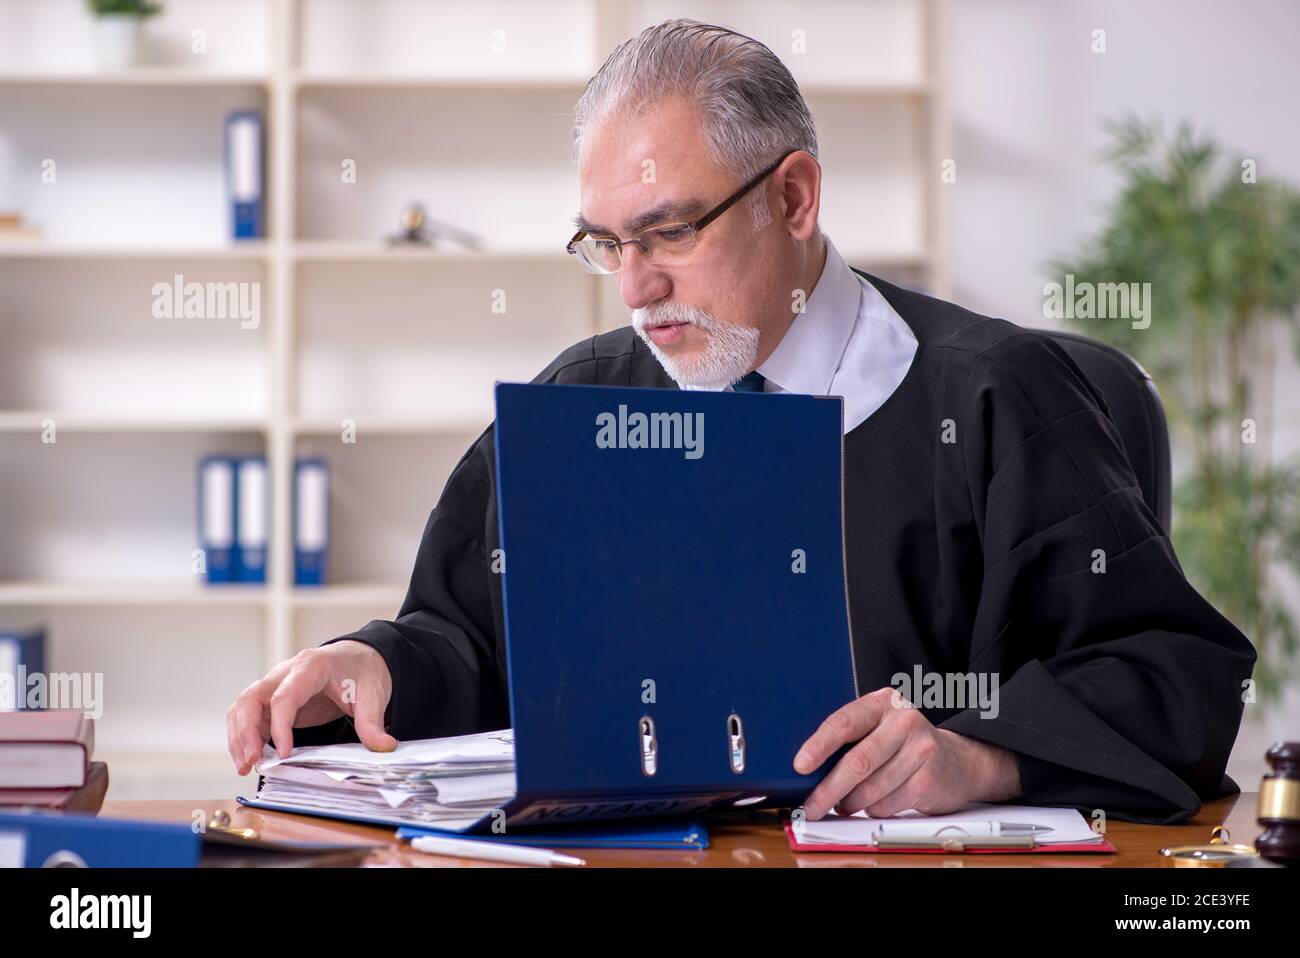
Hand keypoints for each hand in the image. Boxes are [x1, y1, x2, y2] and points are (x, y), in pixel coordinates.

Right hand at [226, 641, 397, 774]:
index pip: (285, 696)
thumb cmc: (363, 671)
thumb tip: (384, 747)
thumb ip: (373, 721)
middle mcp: (285, 672)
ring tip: (244, 766)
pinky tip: (251, 757)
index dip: (280, 726)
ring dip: (239, 736)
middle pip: (251, 698)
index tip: (284, 753)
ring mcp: (276, 684)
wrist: (361, 657)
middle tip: (251, 762)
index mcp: (310, 666)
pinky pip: (250, 715)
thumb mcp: (374, 693)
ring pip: (243, 706)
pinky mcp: (274, 698)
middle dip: (246, 732)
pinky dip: (245, 735)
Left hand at [793, 687, 1020, 819]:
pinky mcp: (928, 779)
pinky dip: (873, 809)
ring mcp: (920, 749)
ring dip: (850, 803)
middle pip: (857, 762)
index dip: (819, 745)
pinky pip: (887, 804)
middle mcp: (903, 721)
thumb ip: (849, 738)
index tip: (800, 764)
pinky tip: (874, 802)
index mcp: (882, 702)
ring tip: (844, 803)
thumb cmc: (903, 744)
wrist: (957, 760)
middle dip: (828, 788)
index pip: (844, 722)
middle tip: (811, 805)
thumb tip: (808, 767)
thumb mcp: (877, 727)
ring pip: (870, 789)